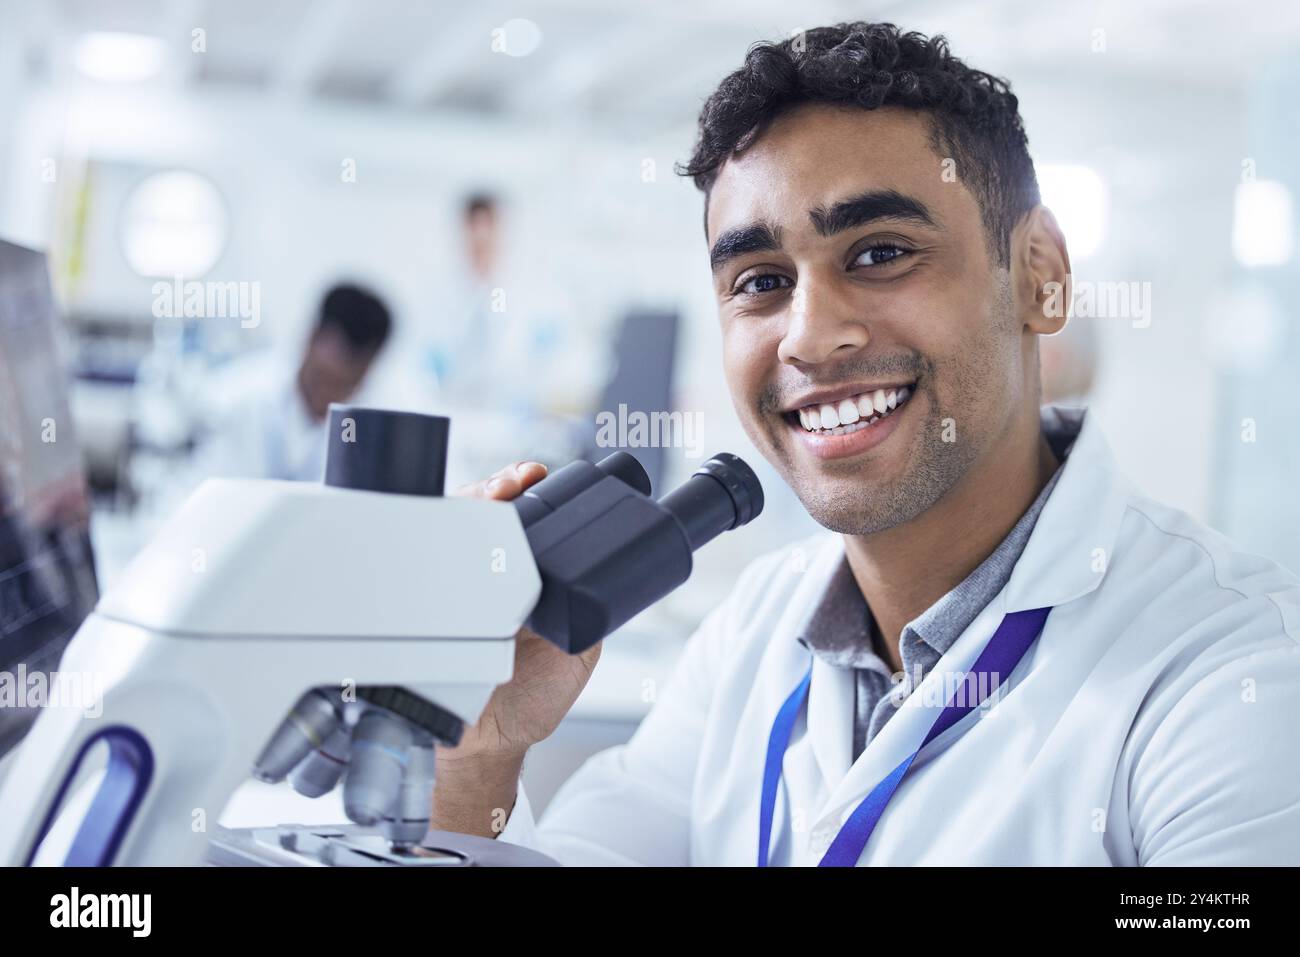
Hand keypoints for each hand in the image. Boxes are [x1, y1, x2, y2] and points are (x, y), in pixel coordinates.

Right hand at [432, 461, 602, 836]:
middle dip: (496, 485)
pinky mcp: (418, 603)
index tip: (538, 478)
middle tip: (515, 483)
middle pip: (483, 510)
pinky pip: (415, 559)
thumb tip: (605, 573)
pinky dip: (423, 531)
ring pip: (447, 523)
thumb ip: (588, 610)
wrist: (484, 743)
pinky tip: (442, 519)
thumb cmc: (529, 698)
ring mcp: (448, 584)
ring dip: (467, 499)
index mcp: (525, 576)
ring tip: (491, 493)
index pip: (524, 519)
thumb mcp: (575, 649)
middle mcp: (484, 573)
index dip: (528, 492)